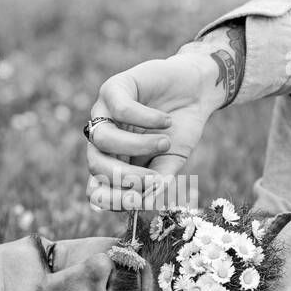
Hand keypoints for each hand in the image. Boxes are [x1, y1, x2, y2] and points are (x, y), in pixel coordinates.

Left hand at [85, 48, 221, 209]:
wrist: (195, 92)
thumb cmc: (181, 130)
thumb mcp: (171, 162)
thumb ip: (158, 182)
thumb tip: (146, 203)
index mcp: (112, 162)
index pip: (96, 188)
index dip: (112, 200)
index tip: (139, 201)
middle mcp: (102, 139)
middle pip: (94, 165)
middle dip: (125, 176)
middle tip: (155, 177)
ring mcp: (104, 112)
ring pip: (103, 138)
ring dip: (138, 146)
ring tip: (166, 143)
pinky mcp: (114, 87)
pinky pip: (121, 109)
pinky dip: (147, 119)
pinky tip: (166, 121)